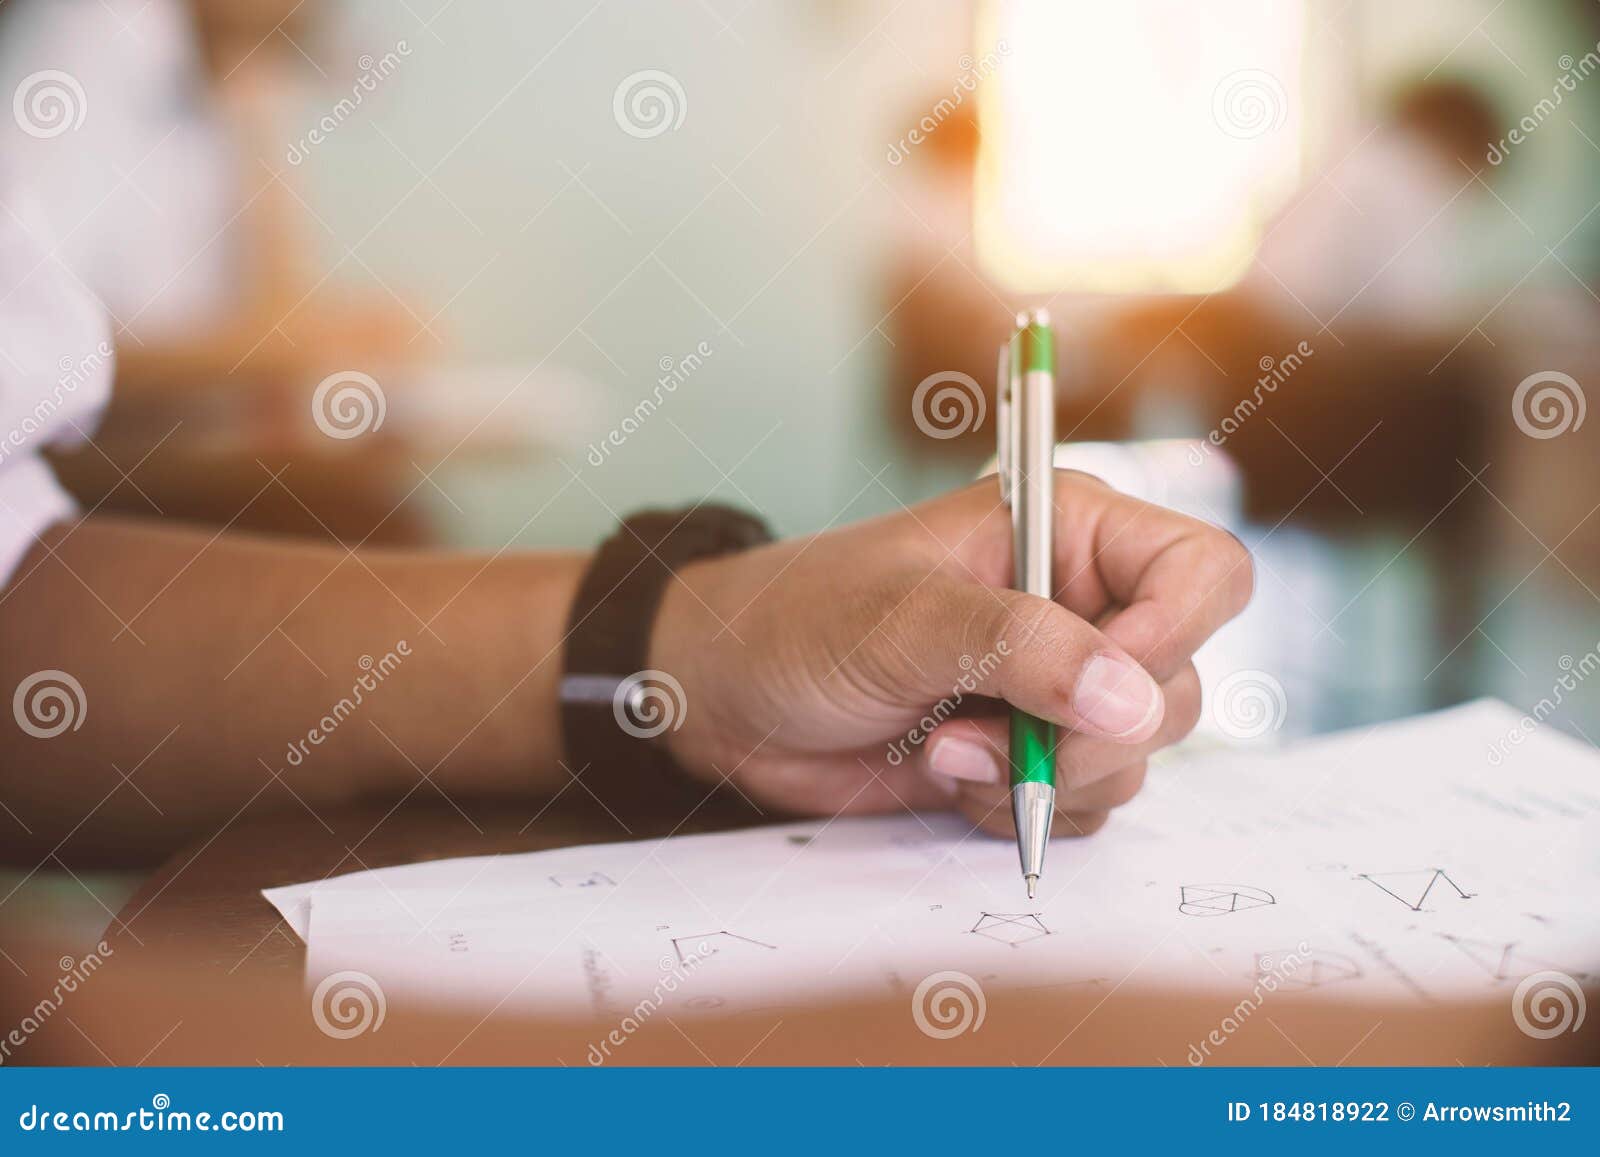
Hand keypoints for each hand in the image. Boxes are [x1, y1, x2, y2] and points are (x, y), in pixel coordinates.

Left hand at [650, 471, 1253, 835]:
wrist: (731, 697)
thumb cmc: (801, 620)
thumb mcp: (902, 619)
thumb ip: (1018, 647)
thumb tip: (1134, 700)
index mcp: (1068, 532)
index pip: (1201, 572)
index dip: (1177, 633)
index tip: (1103, 687)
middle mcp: (1080, 608)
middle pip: (1177, 685)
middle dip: (1093, 735)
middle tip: (989, 738)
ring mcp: (1057, 688)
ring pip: (1135, 758)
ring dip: (1049, 778)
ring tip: (947, 752)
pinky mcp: (1030, 755)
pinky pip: (1085, 806)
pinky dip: (1026, 811)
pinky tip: (949, 778)